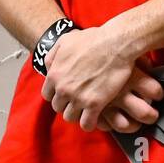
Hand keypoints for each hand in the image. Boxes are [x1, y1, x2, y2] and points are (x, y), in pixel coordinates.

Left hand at [41, 27, 162, 131]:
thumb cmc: (94, 39)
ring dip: (77, 115)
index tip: (65, 94)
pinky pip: (86, 123)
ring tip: (86, 111)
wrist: (116, 44)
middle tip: (78, 102)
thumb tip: (49, 67)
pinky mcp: (95, 104)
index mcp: (55, 75)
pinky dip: (89, 123)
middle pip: (58, 107)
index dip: (56, 95)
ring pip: (70, 117)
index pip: (47, 95)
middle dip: (67, 105)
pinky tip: (95, 118)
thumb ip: (53, 55)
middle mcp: (63, 89)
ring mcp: (78, 98)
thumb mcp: (66, 40)